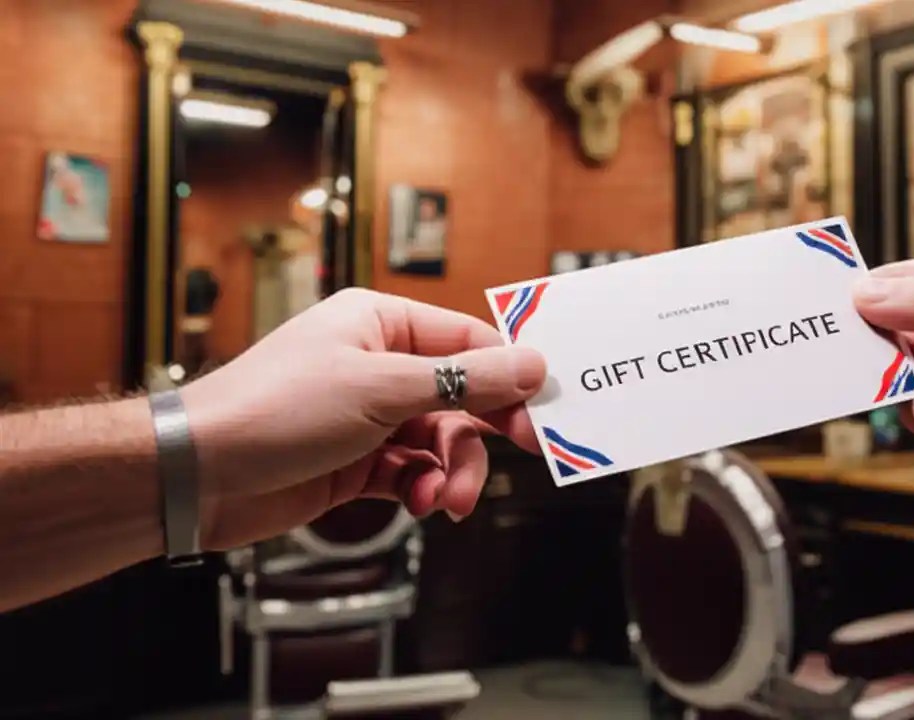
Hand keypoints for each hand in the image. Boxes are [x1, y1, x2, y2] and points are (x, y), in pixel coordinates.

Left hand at [179, 288, 546, 549]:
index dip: (510, 376)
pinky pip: (414, 473)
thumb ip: (464, 380)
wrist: (200, 475)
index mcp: (381, 324)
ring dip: (453, 472)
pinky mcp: (357, 462)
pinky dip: (423, 490)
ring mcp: (368, 417)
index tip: (543, 408)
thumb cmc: (276, 410)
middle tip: (521, 454)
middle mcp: (378, 365)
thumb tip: (531, 363)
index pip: (469, 342)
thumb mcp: (382, 389)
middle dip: (483, 433)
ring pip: (441, 442)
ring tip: (447, 500)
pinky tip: (419, 504)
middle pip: (461, 397)